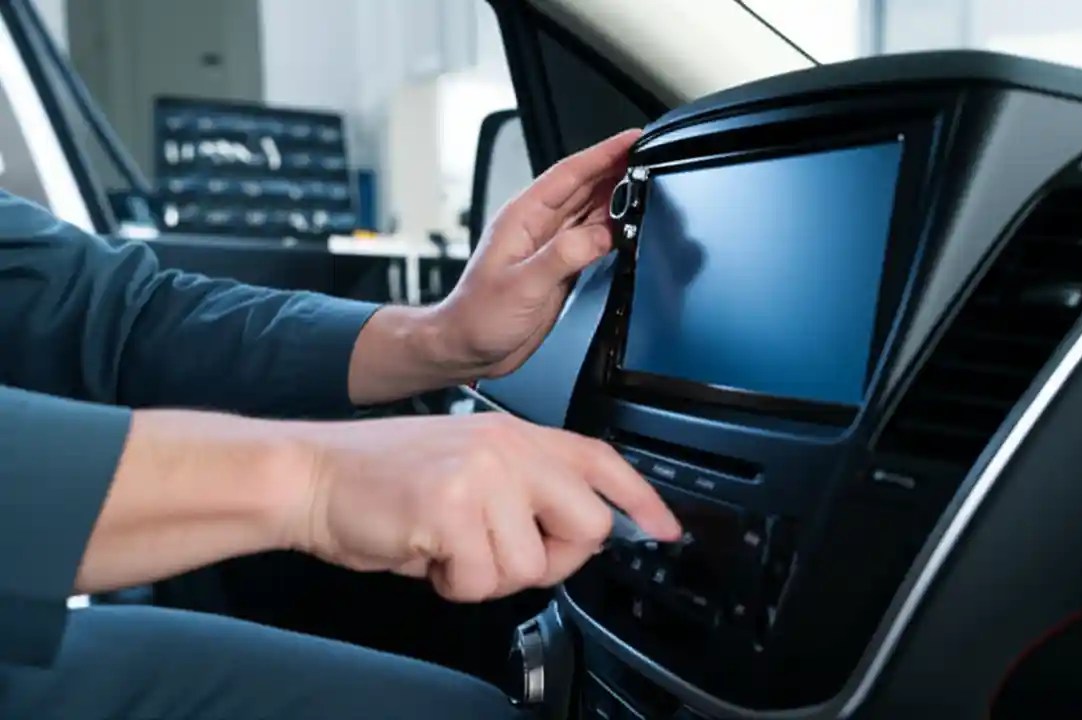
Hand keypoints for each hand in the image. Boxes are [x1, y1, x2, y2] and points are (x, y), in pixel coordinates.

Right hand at [292, 412, 680, 600]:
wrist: (310, 475)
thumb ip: (521, 491)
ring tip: (450, 547)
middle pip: (588, 525)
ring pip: (534, 566)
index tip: (667, 529)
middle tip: (504, 553)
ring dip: (490, 575)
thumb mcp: (465, 465)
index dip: (642, 499)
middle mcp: (507, 448)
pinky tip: (429, 554)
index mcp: (514, 435)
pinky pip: (483, 580)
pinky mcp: (452, 508)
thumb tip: (570, 538)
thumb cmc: (382, 479)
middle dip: (554, 558)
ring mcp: (483, 474)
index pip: (600, 460)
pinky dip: (455, 584)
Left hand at [432, 129, 640, 378]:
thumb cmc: (479, 316)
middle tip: (652, 157)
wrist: (468, 348)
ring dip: (619, 197)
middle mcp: (538, 227)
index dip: (603, 154)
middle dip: (618, 169)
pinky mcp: (559, 269)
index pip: (569, 174)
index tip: (632, 140)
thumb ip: (564, 255)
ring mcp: (549, 246)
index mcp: (524, 217)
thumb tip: (602, 234)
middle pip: (584, 187)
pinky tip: (629, 229)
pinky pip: (592, 240)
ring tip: (650, 185)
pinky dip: (614, 230)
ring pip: (591, 211)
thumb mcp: (523, 284)